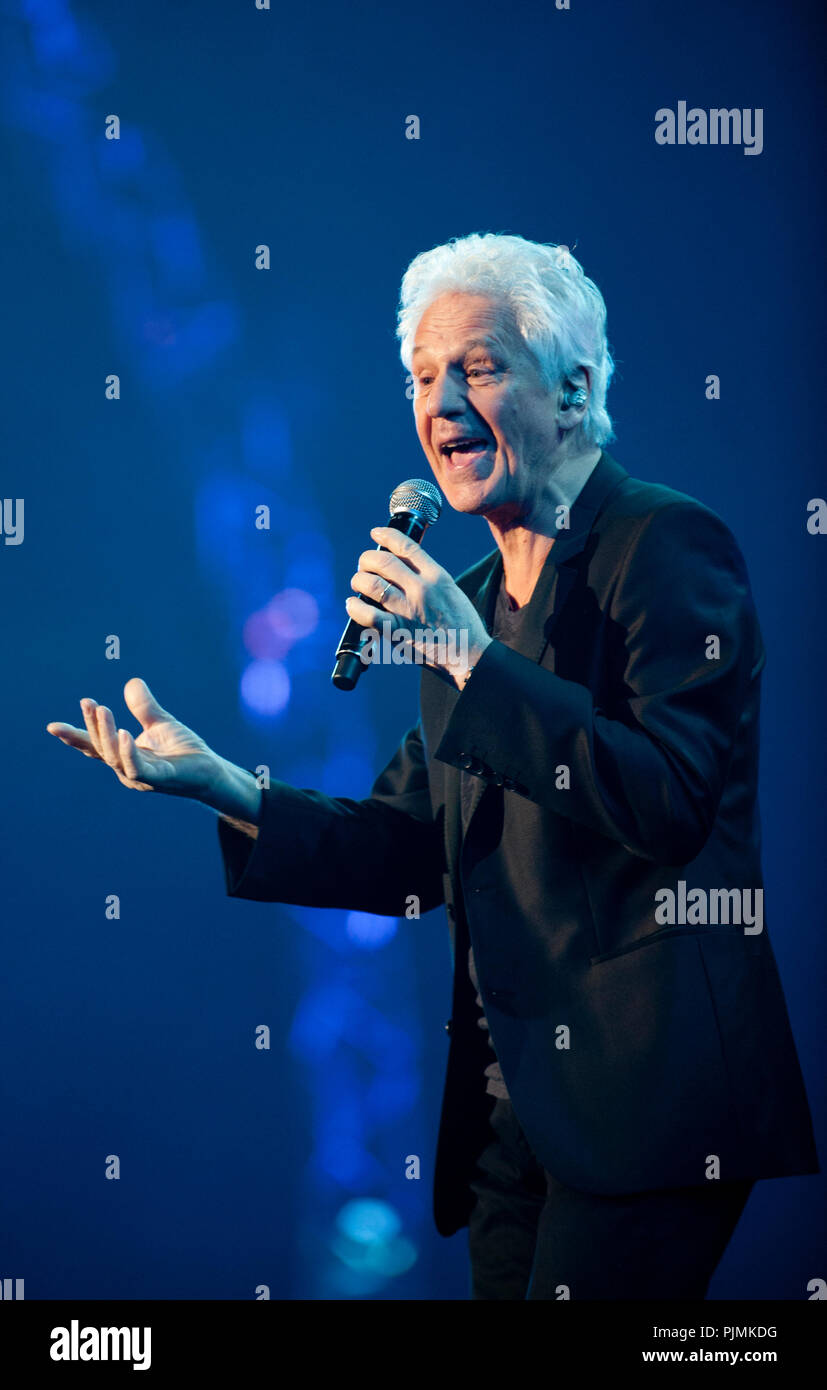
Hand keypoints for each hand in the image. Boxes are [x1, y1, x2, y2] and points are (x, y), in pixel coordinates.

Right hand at [46, 677, 220, 799]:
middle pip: (101, 749)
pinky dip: (128, 751)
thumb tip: (131, 682)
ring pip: (114, 757)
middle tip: (88, 702)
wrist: (212, 771)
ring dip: (105, 734)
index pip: (94, 747)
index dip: (75, 736)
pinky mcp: (159, 779)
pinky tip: (124, 733)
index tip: (52, 726)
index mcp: (124, 756)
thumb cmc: (184, 751)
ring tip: (102, 710)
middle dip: (92, 726)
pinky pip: (138, 767)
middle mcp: (127, 769)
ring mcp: (141, 777)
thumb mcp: (160, 723)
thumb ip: (144, 707)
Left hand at [346, 526, 491, 686]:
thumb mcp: (450, 591)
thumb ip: (429, 578)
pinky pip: (367, 614)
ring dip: (359, 581)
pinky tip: (353, 605)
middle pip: (383, 561)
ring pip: (371, 584)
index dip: (386, 536)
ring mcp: (408, 610)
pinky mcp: (397, 632)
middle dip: (367, 559)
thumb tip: (404, 567)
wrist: (470, 656)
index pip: (406, 546)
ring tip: (359, 584)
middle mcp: (421, 589)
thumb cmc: (462, 626)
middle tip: (364, 565)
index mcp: (436, 576)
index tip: (375, 534)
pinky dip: (354, 607)